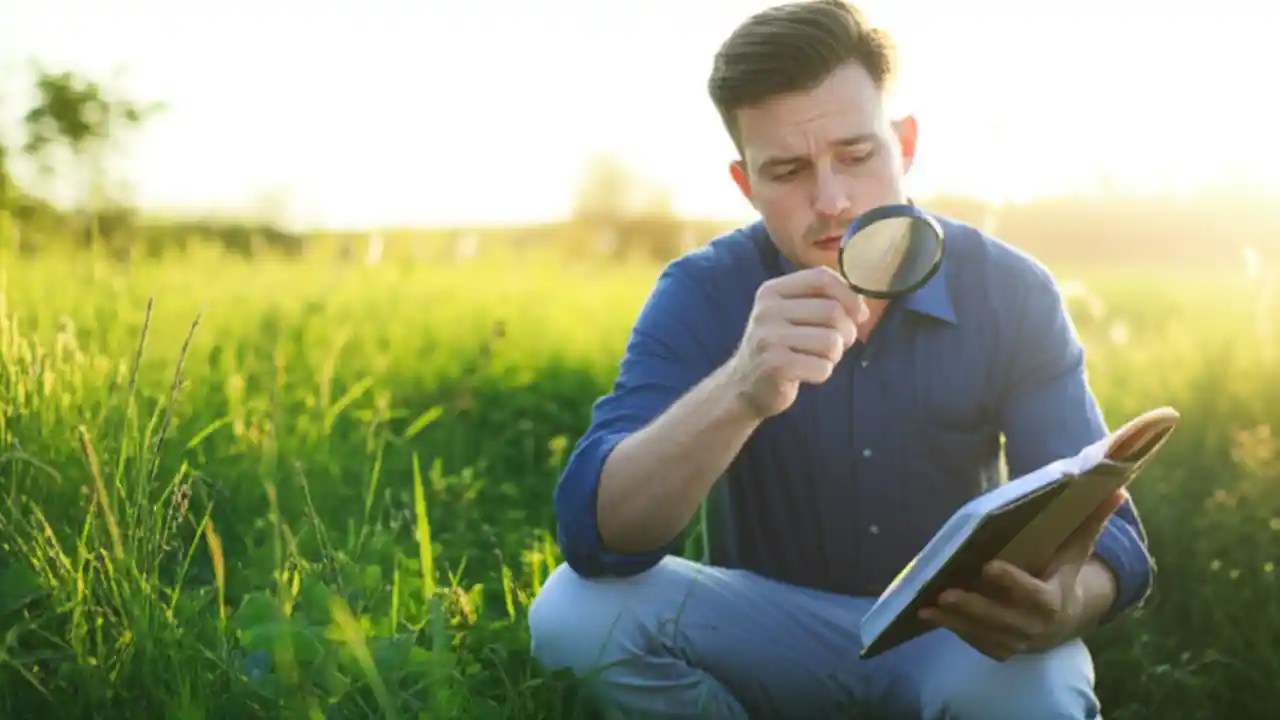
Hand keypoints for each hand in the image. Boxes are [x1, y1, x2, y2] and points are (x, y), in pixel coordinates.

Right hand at [726, 266, 869, 419]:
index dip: (849, 295)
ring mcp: (769, 338)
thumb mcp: (790, 315)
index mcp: (772, 291)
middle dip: (846, 332)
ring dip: (834, 355)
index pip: (821, 278)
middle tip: (836, 345)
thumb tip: (861, 308)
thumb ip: (822, 302)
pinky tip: (806, 373)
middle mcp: (767, 310)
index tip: (859, 315)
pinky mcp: (775, 366)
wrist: (742, 386)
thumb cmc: (778, 347)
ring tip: (818, 358)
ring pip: (832, 341)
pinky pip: (823, 368)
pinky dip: (822, 373)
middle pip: (833, 311)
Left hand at [917, 489, 1125, 660]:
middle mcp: (1037, 627)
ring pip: (986, 635)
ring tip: (927, 606)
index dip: (1013, 584)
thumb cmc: (1062, 571)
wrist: (1064, 616)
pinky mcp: (1000, 649)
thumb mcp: (1076, 546)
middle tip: (945, 593)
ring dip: (956, 622)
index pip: (1036, 597)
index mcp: (1055, 600)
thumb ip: (1090, 519)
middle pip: (1005, 621)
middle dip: (975, 608)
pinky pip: (977, 643)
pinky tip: (928, 615)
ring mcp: (1018, 642)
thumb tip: (1116, 486)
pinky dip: (954, 631)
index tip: (987, 566)